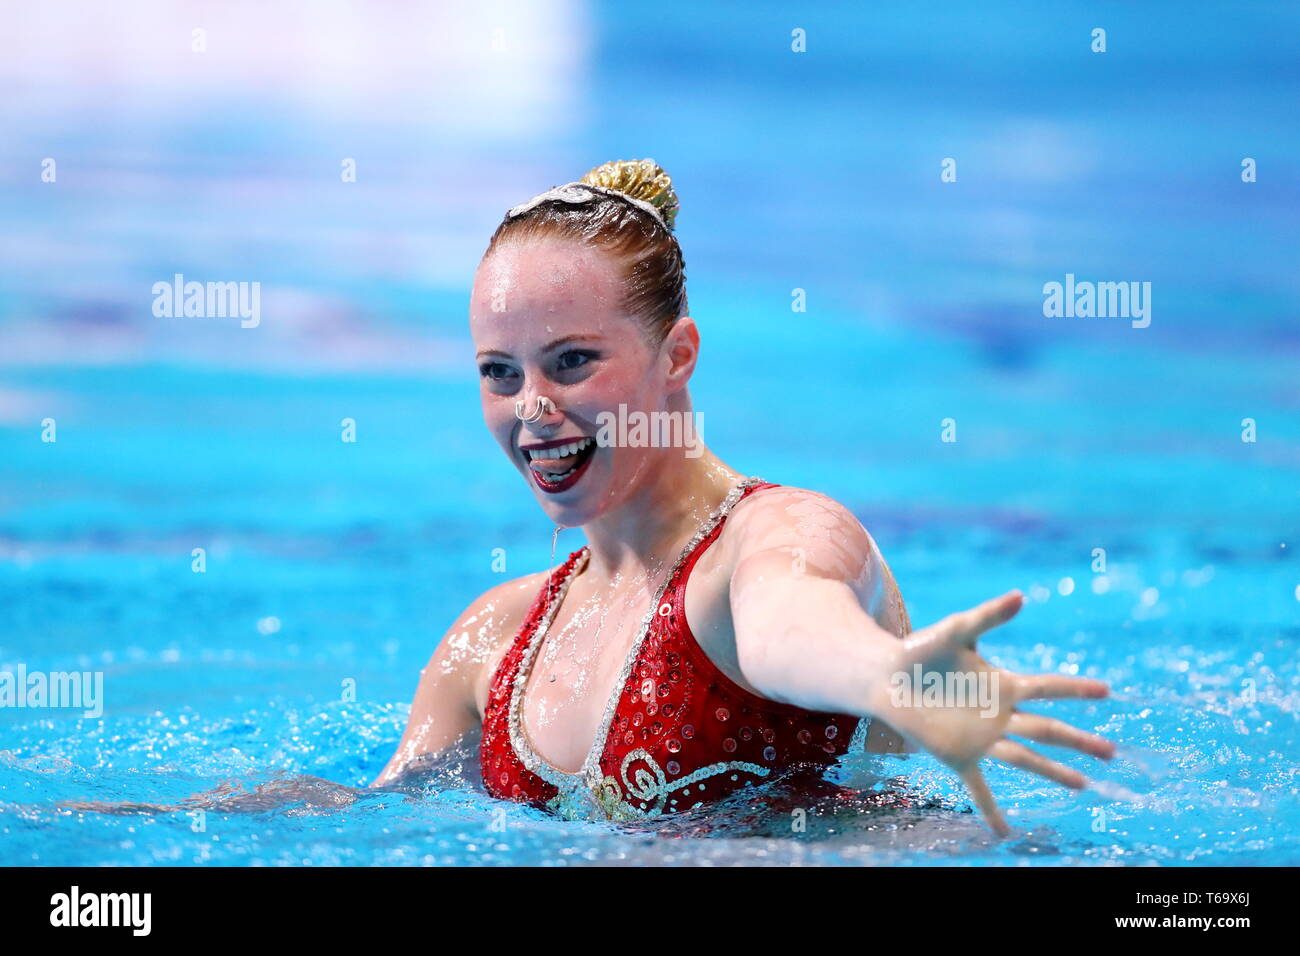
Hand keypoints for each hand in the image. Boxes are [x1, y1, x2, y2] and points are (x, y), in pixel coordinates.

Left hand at [868, 590, 1113, 836]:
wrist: (887, 679)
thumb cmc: (920, 653)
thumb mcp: (954, 631)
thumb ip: (986, 615)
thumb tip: (1021, 596)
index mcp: (1003, 685)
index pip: (1048, 687)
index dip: (1076, 688)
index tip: (1107, 691)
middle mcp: (999, 715)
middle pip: (1048, 729)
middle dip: (1079, 741)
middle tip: (1112, 752)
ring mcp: (982, 738)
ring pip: (1026, 758)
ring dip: (1054, 772)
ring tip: (1084, 786)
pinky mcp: (959, 756)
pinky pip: (979, 788)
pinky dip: (991, 810)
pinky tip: (1004, 833)